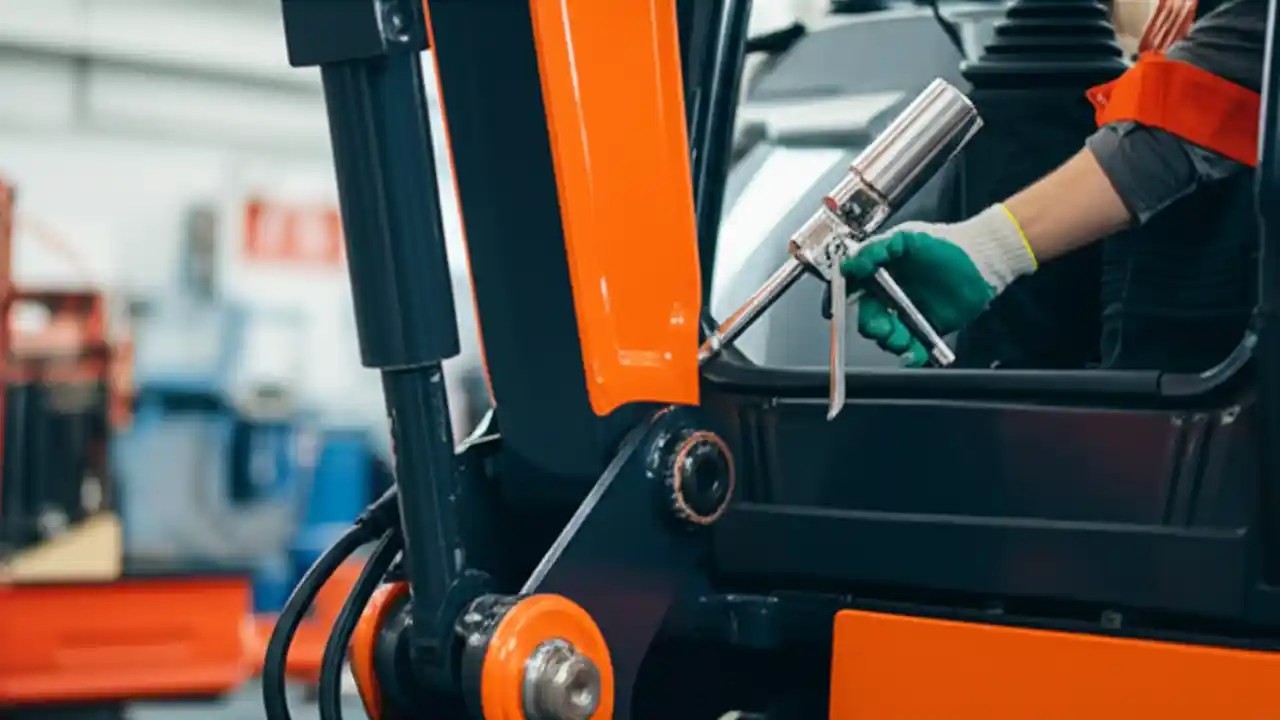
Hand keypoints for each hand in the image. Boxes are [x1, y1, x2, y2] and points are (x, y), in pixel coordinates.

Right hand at [837, 204, 1037, 365]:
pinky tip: (915, 352)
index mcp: (880, 272)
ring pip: (887, 335)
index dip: (837, 301)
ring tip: (905, 338)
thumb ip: (877, 250)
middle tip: (884, 328)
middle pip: (867, 317)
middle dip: (872, 326)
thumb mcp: (908, 238)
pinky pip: (911, 346)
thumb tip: (849, 265)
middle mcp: (890, 294)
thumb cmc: (946, 245)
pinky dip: (910, 353)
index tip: (833, 313)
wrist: (982, 262)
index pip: (851, 288)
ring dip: (891, 340)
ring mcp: (907, 313)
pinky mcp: (925, 328)